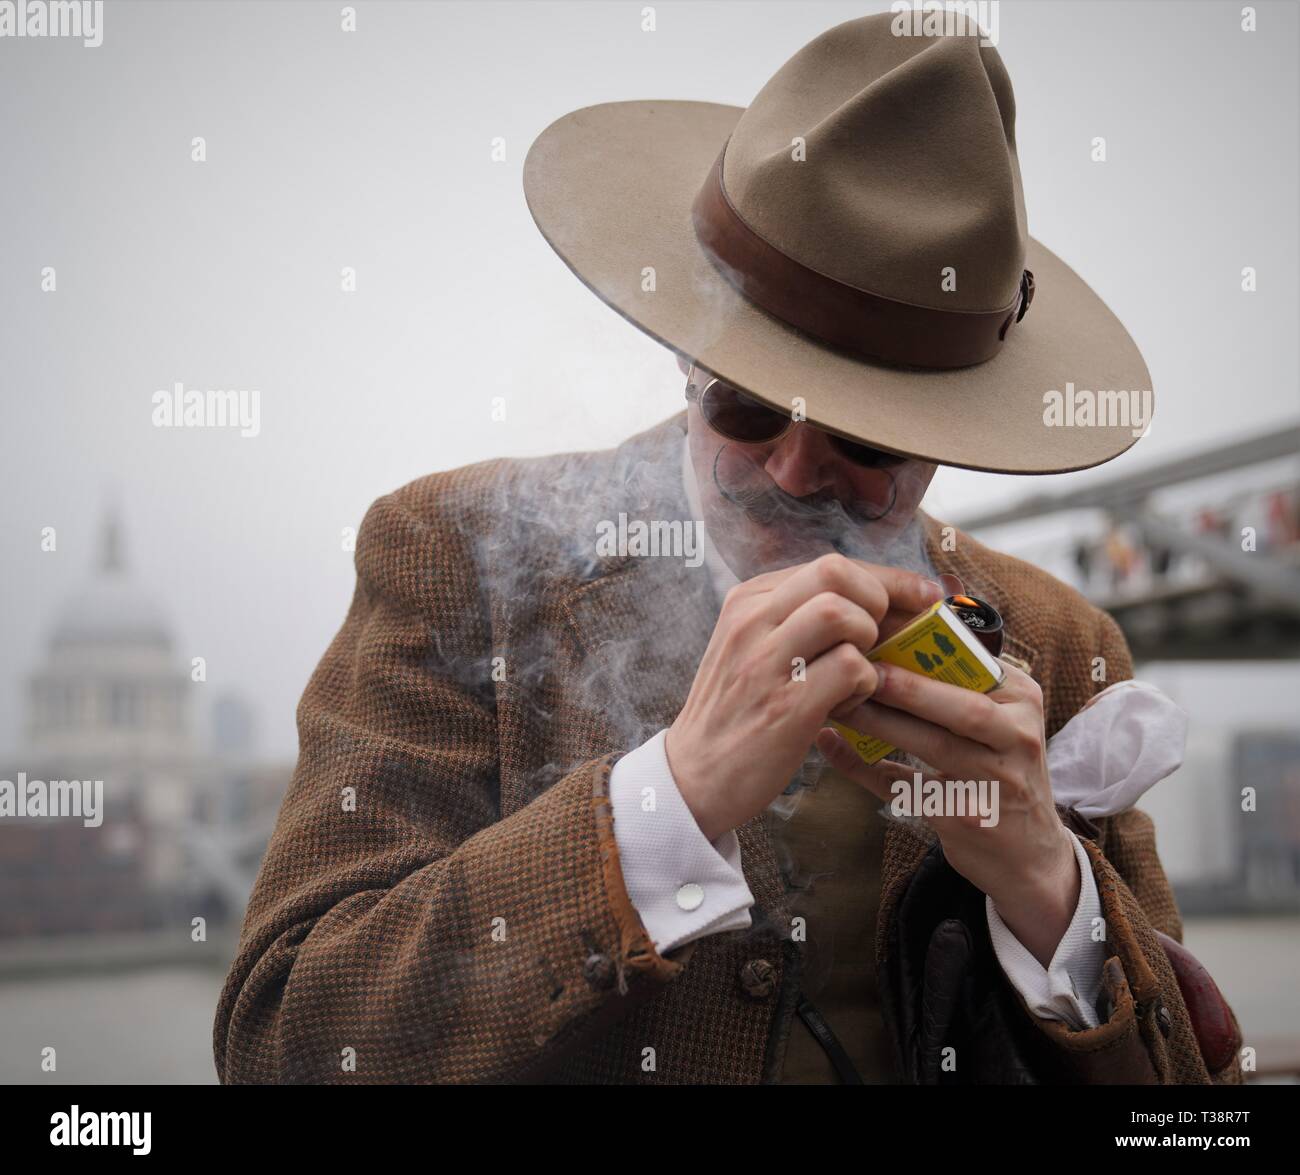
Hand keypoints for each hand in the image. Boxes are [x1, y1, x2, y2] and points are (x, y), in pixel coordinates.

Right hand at [666, 553, 945, 841]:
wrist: (694, 775)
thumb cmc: (737, 710)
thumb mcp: (750, 647)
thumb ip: (796, 618)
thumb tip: (872, 599)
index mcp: (747, 600)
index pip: (829, 564)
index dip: (886, 577)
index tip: (921, 595)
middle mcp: (751, 621)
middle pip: (835, 572)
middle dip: (879, 599)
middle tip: (885, 636)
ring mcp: (765, 662)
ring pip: (841, 614)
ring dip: (868, 643)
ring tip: (859, 672)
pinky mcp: (785, 706)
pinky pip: (849, 668)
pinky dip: (865, 685)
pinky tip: (849, 705)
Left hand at [816, 659, 1079, 966]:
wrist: (1030, 855)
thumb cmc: (998, 770)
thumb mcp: (996, 721)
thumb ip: (954, 683)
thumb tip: (882, 638)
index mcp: (1022, 699)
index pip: (973, 662)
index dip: (925, 645)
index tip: (877, 629)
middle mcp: (1018, 736)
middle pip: (963, 706)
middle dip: (909, 686)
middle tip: (861, 666)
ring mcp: (997, 781)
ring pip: (935, 745)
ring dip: (882, 722)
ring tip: (841, 702)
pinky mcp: (967, 818)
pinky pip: (908, 787)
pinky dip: (865, 768)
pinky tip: (833, 747)